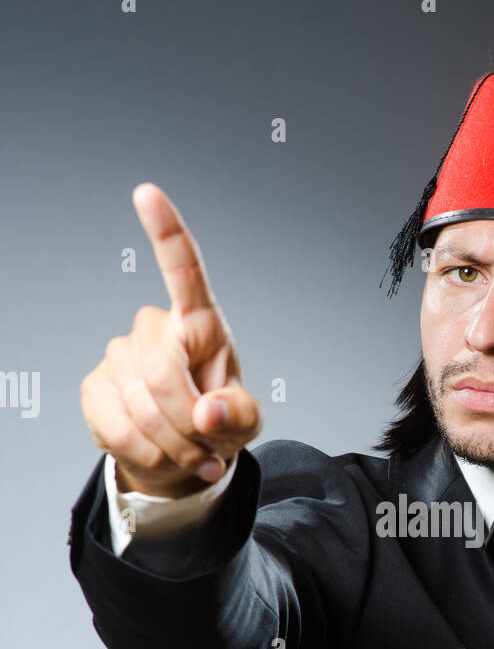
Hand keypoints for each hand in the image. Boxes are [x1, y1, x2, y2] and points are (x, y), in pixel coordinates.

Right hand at [80, 183, 262, 496]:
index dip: (166, 233)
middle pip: (165, 374)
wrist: (181, 455)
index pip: (184, 272)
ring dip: (174, 445)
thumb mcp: (245, 422)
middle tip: (207, 445)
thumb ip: (239, 414)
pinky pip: (118, 427)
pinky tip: (159, 452)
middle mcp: (154, 329)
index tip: (147, 193)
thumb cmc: (218, 423)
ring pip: (143, 408)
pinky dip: (146, 453)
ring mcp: (119, 356)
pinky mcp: (94, 387)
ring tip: (190, 451)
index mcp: (200, 324)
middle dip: (190, 424)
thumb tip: (208, 411)